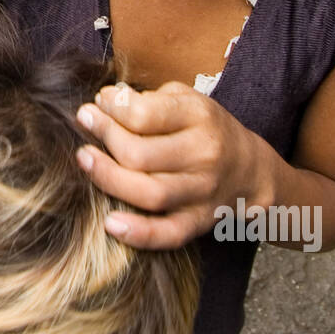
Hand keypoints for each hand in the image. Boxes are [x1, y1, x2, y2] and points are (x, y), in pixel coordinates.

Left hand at [75, 82, 266, 249]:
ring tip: (85, 160)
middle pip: (140, 154)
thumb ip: (148, 98)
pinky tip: (110, 223)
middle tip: (84, 124)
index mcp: (200, 117)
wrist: (250, 170)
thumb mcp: (186, 100)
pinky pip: (169, 234)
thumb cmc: (205, 129)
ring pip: (150, 193)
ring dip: (109, 179)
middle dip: (104, 137)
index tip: (96, 103)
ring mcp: (202, 191)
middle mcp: (203, 154)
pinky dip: (139, 234)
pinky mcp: (199, 221)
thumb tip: (105, 101)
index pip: (145, 114)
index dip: (112, 108)